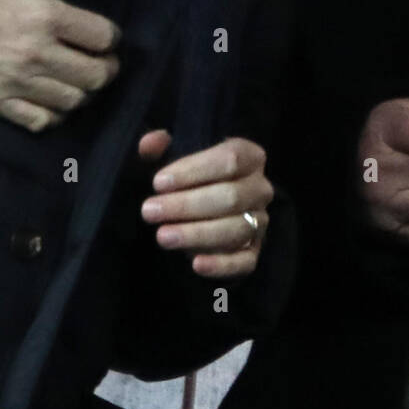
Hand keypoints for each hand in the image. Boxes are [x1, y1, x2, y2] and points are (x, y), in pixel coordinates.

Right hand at [0, 0, 120, 132]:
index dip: (111, 37)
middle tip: (101, 62)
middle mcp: (35, 53)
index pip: (102, 36)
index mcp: (43, 14)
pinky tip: (53, 102)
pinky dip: (55, 115)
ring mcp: (15, 82)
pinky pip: (40, 121)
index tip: (104, 36)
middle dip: (107, 68)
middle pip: (96, 75)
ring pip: (73, 101)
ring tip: (78, 80)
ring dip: (83, 92)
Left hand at [138, 132, 272, 276]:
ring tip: (162, 236)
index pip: (230, 159)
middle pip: (230, 196)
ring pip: (236, 229)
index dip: (193, 171)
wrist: (206, 207)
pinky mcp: (254, 251)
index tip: (158, 182)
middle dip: (186, 205)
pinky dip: (221, 265)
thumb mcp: (176, 154)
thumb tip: (148, 143)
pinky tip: (196, 264)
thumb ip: (160, 146)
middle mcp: (260, 188)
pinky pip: (244, 261)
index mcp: (250, 156)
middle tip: (149, 211)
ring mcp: (260, 221)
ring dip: (196, 234)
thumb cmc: (192, 176)